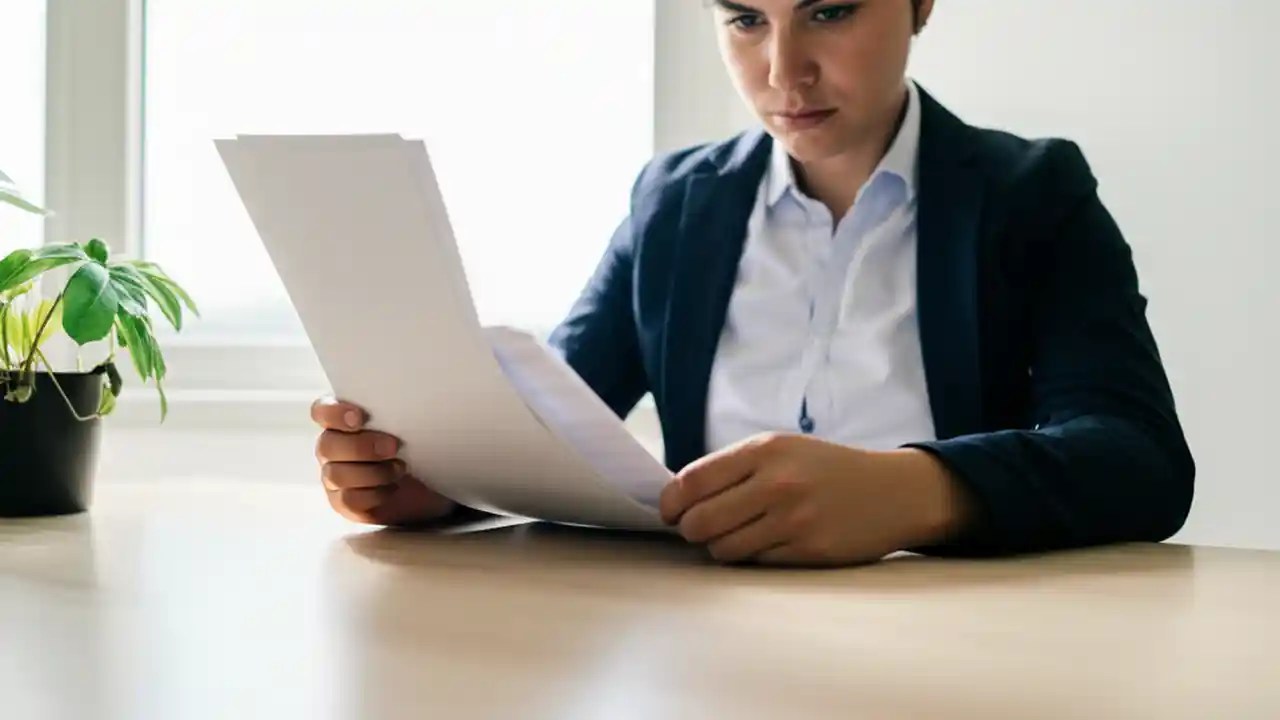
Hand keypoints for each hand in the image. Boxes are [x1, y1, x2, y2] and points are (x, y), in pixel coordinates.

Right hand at [311, 396, 456, 525]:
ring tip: (400, 468)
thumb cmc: (413, 445)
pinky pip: (349, 500)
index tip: (360, 417)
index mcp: (340, 421)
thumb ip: (396, 412)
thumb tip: (410, 402)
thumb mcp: (409, 424)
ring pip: (336, 475)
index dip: (334, 413)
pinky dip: (374, 493)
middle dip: (361, 447)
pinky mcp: (344, 502)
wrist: (426, 483)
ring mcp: (334, 476)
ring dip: (373, 472)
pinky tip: (392, 487)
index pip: (321, 411)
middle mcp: (331, 447)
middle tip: (393, 446)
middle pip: (327, 445)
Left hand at [659, 433, 974, 566]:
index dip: (670, 502)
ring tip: (733, 535)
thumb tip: (678, 497)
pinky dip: (750, 557)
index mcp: (764, 451)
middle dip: (690, 529)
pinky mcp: (808, 551)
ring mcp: (793, 520)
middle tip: (698, 529)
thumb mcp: (782, 449)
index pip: (692, 481)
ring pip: (722, 549)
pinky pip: (755, 563)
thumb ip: (733, 467)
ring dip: (718, 547)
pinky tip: (764, 544)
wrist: (892, 491)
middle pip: (699, 522)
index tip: (669, 511)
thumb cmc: (826, 469)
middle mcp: (776, 483)